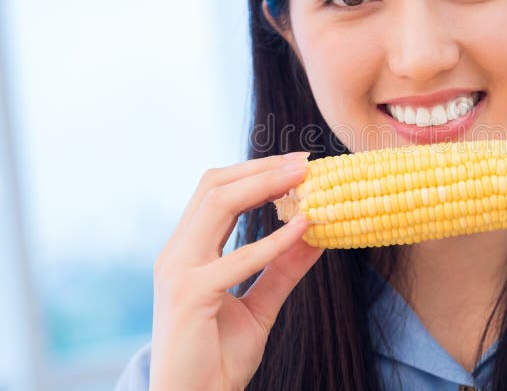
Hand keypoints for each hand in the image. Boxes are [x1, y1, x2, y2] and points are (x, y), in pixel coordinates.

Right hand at [149, 152, 323, 390]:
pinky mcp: (189, 294)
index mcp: (187, 251)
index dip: (256, 172)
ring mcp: (178, 271)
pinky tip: (305, 227)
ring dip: (265, 185)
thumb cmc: (218, 358)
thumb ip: (284, 269)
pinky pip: (239, 258)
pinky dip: (275, 239)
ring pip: (218, 204)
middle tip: (306, 161)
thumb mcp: (260, 304)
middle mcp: (176, 253)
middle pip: (214, 186)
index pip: (216, 191)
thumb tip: (317, 236)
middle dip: (262, 168)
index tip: (298, 164)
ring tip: (305, 178)